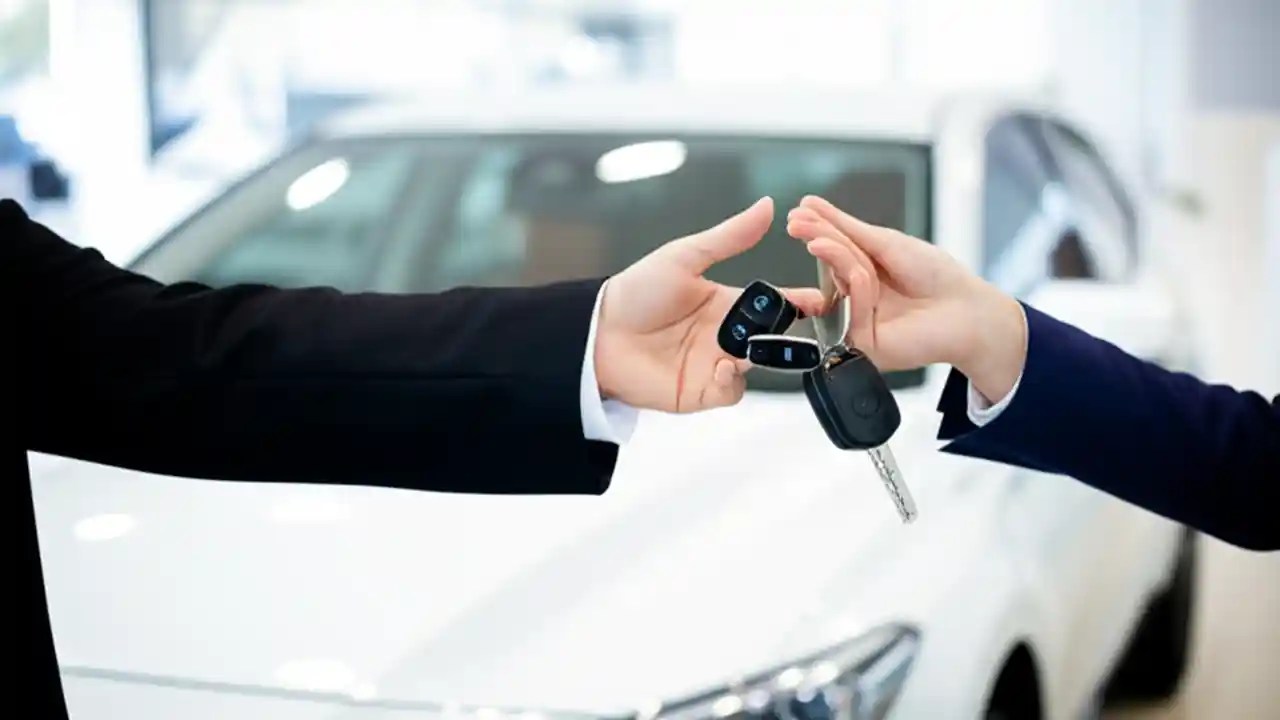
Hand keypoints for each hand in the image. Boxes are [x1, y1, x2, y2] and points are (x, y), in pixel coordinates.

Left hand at [594, 197, 825, 412]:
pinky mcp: (700, 391)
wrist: (597, 334)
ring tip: (742, 350)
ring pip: (758, 368)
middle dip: (787, 337)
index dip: (801, 303)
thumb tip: (767, 206)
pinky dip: (731, 382)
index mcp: (727, 301)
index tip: (821, 300)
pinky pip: (731, 392)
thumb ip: (730, 237)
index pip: (776, 303)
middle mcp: (726, 334)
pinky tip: (718, 367)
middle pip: (774, 338)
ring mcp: (715, 364)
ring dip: (758, 359)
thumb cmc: (635, 292)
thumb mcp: (684, 257)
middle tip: (787, 331)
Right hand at [785, 195, 1027, 402]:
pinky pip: (850, 312)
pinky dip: (858, 289)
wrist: (968, 310)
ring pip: (838, 286)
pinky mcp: (863, 345)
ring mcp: (858, 322)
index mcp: (863, 274)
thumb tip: (809, 205)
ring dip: (835, 258)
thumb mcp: (887, 242)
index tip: (796, 215)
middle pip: (833, 267)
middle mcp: (857, 298)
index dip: (817, 232)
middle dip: (820, 241)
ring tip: (821, 242)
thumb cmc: (936, 275)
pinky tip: (860, 274)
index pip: (835, 251)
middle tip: (797, 224)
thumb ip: (846, 228)